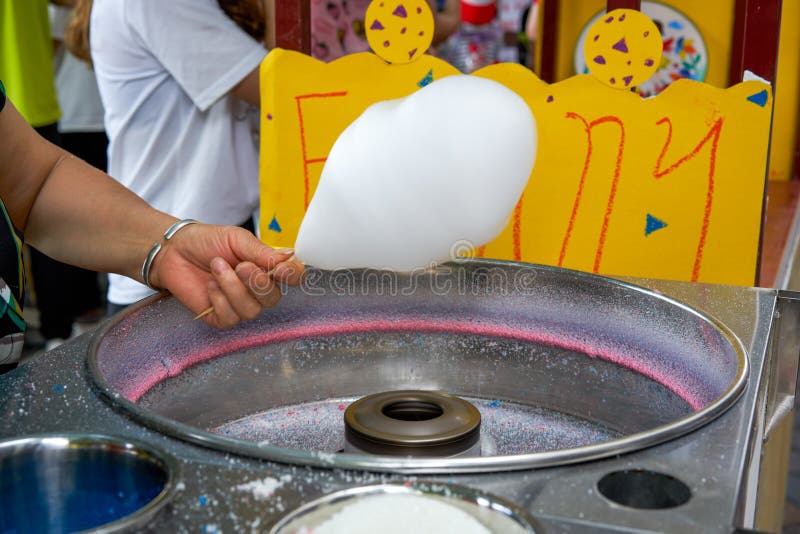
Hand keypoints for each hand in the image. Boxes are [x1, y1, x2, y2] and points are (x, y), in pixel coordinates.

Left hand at [148, 224, 303, 327]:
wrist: (174, 250)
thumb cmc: (207, 242)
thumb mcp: (237, 239)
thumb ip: (262, 252)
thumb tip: (289, 259)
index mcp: (268, 268)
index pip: (294, 278)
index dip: (292, 276)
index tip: (281, 269)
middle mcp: (258, 289)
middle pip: (273, 299)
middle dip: (256, 282)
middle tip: (239, 265)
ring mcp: (240, 305)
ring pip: (251, 310)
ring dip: (232, 287)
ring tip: (216, 267)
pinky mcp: (221, 317)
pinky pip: (231, 317)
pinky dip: (218, 298)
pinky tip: (209, 285)